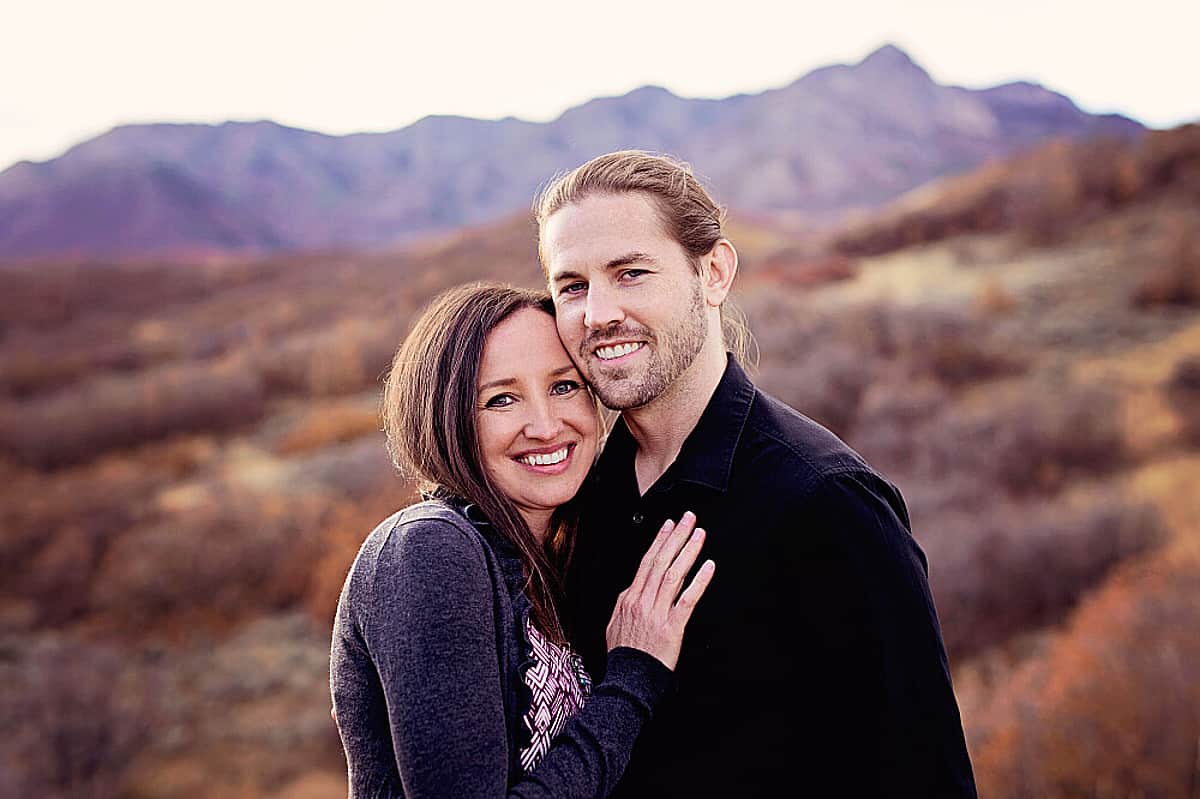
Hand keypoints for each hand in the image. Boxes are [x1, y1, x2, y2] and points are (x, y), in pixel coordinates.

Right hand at [605, 511, 714, 670]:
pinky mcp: (671, 627)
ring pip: (673, 574)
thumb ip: (626, 604)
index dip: (660, 540)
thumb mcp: (616, 625)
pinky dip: (699, 580)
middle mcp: (642, 601)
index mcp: (629, 598)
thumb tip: (633, 589)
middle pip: (660, 561)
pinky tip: (708, 566)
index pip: (647, 562)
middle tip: (688, 518)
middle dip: (676, 536)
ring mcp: (656, 613)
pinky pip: (687, 599)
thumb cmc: (624, 657)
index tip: (670, 525)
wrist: (627, 681)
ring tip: (699, 534)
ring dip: (688, 551)